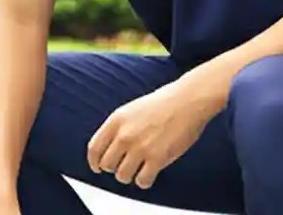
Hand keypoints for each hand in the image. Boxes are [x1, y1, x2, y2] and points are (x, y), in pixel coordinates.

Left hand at [86, 79, 219, 189]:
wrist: (188, 101)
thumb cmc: (164, 103)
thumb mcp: (132, 110)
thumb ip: (119, 128)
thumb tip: (110, 148)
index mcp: (116, 120)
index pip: (94, 148)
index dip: (94, 162)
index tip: (97, 167)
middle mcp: (125, 135)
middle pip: (107, 165)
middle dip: (115, 168)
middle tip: (124, 166)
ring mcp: (140, 147)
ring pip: (122, 176)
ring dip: (130, 175)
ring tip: (139, 169)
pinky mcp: (157, 158)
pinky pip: (142, 181)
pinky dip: (145, 181)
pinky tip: (150, 173)